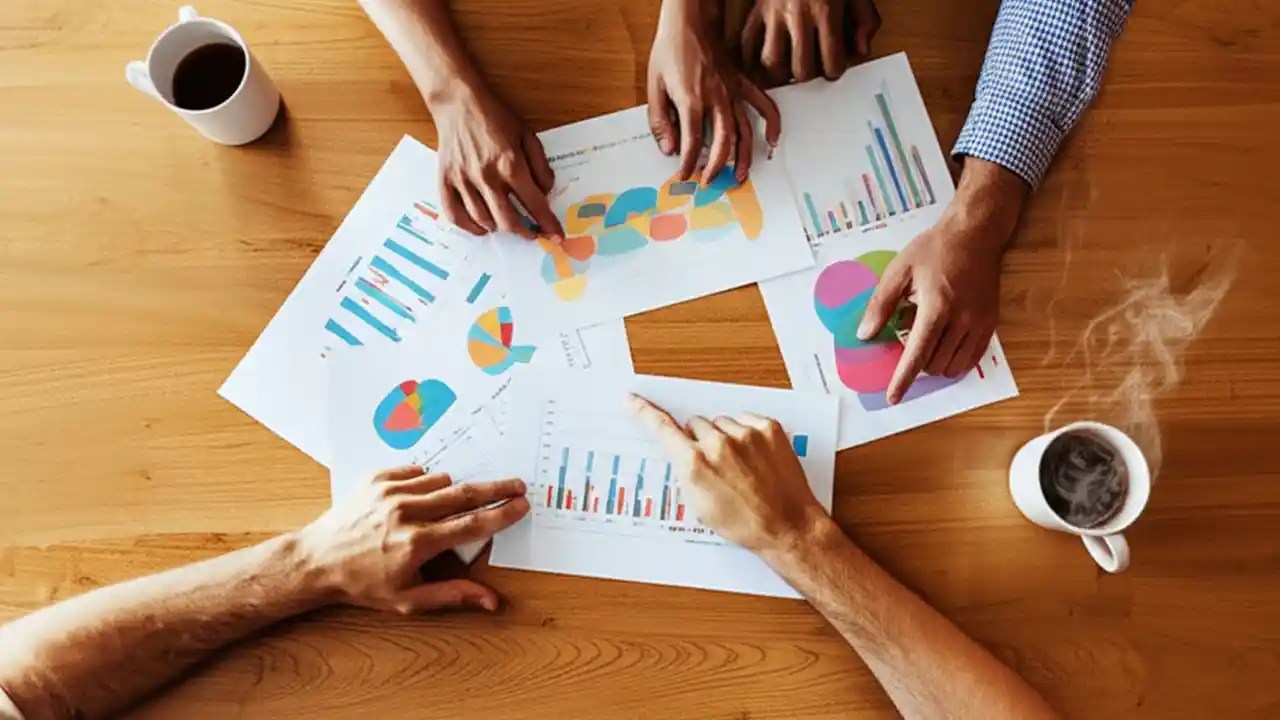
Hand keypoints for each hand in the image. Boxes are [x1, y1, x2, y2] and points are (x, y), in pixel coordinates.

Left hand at [296, 466, 529, 614]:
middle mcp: (406, 512)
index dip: (502, 514)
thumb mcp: (408, 599)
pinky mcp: (377, 479)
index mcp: (417, 543)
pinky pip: (416, 472)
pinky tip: (414, 501)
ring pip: (441, 481)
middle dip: (496, 489)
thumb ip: (453, 595)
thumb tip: (491, 601)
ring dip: (450, 492)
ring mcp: (390, 491)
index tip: (521, 505)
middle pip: (465, 493)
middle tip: (517, 485)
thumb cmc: (362, 584)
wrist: (316, 562)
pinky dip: (423, 483)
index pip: (472, 524)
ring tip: (440, 510)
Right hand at [434, 88, 563, 239]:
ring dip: (499, 228)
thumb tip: (545, 193)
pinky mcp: (446, 180)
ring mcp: (464, 180)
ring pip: (483, 221)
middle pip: (508, 221)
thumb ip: (540, 166)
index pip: (534, 204)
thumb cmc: (495, 117)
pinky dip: (469, 227)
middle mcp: (487, 176)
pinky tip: (481, 226)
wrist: (459, 102)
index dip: (548, 224)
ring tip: (508, 225)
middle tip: (532, 232)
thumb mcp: (527, 136)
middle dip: (525, 232)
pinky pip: (455, 214)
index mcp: (510, 164)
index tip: (556, 236)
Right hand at [629, 394, 828, 552]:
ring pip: (721, 422)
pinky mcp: (768, 428)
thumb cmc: (745, 523)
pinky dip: (746, 434)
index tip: (633, 399)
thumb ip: (686, 473)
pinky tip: (754, 457)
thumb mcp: (700, 507)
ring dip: (725, 436)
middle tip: (715, 464)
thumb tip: (680, 452)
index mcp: (695, 465)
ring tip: (739, 464)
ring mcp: (745, 434)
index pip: (662, 429)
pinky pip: (745, 419)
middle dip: (700, 439)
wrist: (788, 526)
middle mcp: (718, 444)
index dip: (645, 412)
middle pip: (696, 424)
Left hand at [648, 0, 780, 184]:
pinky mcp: (742, 84)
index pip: (693, 142)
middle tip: (709, 182)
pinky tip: (773, 141)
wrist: (690, 22)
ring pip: (744, 130)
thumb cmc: (670, 50)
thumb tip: (669, 148)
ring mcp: (733, 91)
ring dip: (742, 157)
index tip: (684, 175)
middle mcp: (716, 98)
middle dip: (716, 167)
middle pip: (723, 141)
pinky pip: (763, 105)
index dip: (688, 163)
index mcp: (692, 99)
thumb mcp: (654, 85)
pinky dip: (772, 124)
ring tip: (738, 176)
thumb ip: (661, 120)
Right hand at [742, 0, 881, 82]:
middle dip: (808, 75)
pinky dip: (748, 56)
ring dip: (779, 71)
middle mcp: (798, 15)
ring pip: (770, 61)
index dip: (835, 70)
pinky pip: (745, 41)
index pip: (831, 61)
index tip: (834, 67)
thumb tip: (861, 50)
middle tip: (811, 69)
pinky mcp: (756, 9)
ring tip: (786, 70)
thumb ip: (865, 20)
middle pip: (801, 69)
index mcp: (826, 10)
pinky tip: (757, 63)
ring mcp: (773, 13)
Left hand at [856, 159, 1025, 404]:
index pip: (917, 355)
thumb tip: (865, 335)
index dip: (903, 380)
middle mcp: (961, 320)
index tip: (892, 397)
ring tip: (928, 337)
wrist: (975, 235)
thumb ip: (881, 305)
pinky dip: (955, 361)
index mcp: (936, 307)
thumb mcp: (899, 271)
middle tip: (909, 337)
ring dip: (935, 364)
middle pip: (934, 364)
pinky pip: (972, 359)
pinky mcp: (990, 324)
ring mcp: (979, 324)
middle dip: (917, 364)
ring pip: (954, 366)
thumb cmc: (934, 250)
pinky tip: (944, 346)